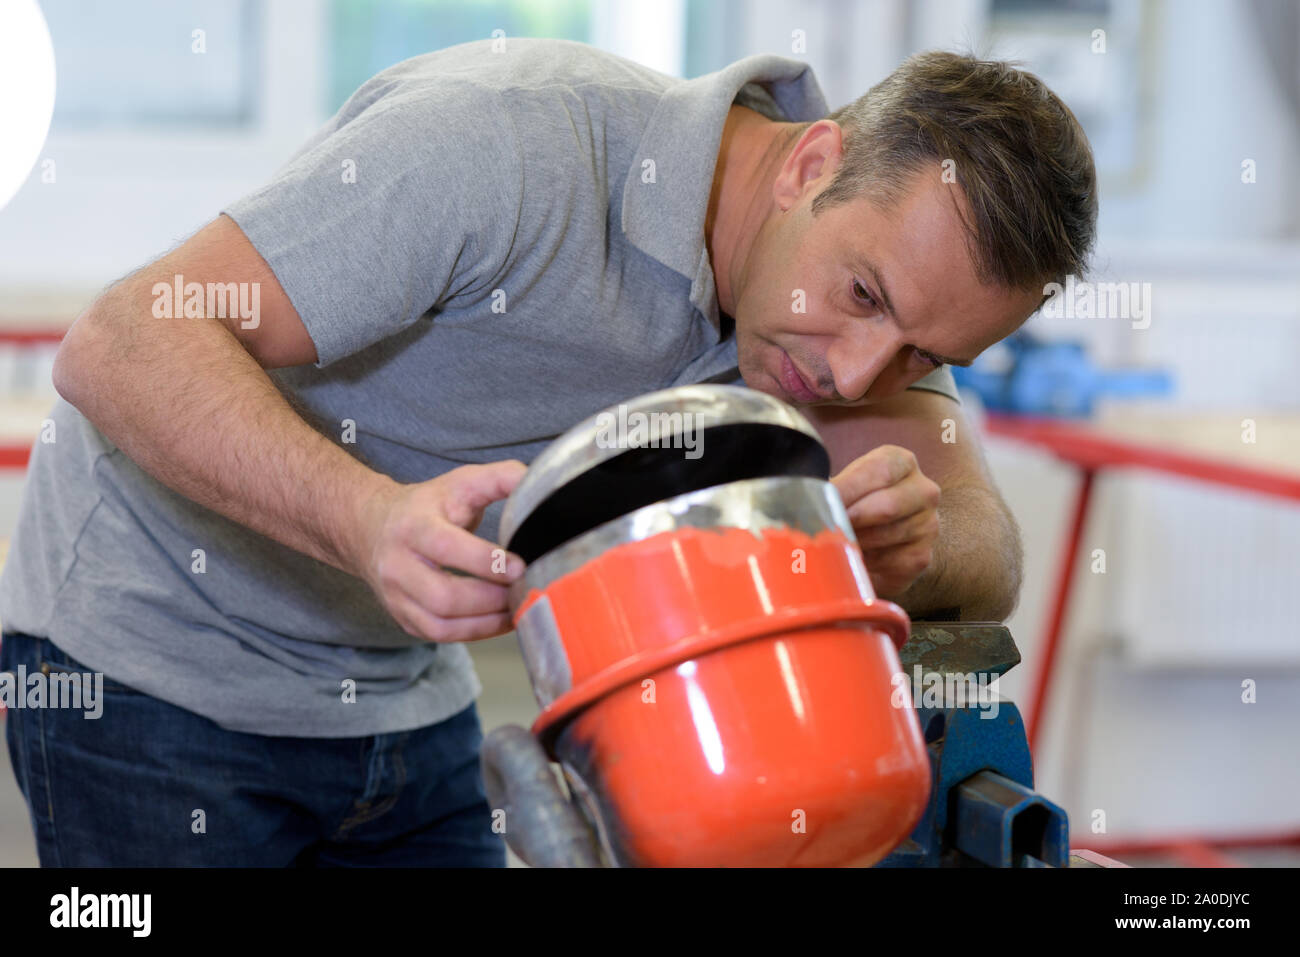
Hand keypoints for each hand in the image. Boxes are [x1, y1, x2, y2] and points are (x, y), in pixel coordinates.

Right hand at [356, 460, 527, 641]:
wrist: (372, 527)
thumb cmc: (427, 506)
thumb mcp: (460, 482)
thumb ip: (500, 478)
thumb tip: (535, 483)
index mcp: (413, 526)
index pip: (446, 547)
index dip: (485, 562)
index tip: (520, 566)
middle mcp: (398, 565)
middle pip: (443, 597)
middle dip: (490, 600)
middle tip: (523, 590)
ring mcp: (397, 596)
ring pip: (440, 625)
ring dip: (486, 623)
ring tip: (517, 607)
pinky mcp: (404, 618)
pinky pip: (441, 635)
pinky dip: (476, 632)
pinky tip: (500, 620)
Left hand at [831, 445, 939, 600]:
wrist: (879, 538)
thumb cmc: (856, 504)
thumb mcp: (846, 486)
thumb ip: (833, 489)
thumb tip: (806, 501)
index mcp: (902, 463)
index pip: (878, 471)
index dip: (847, 488)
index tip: (820, 501)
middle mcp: (924, 491)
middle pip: (886, 507)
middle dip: (850, 520)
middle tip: (822, 528)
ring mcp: (928, 525)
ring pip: (884, 537)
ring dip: (854, 543)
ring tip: (833, 543)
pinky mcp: (921, 557)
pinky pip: (888, 562)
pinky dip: (864, 562)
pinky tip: (853, 558)